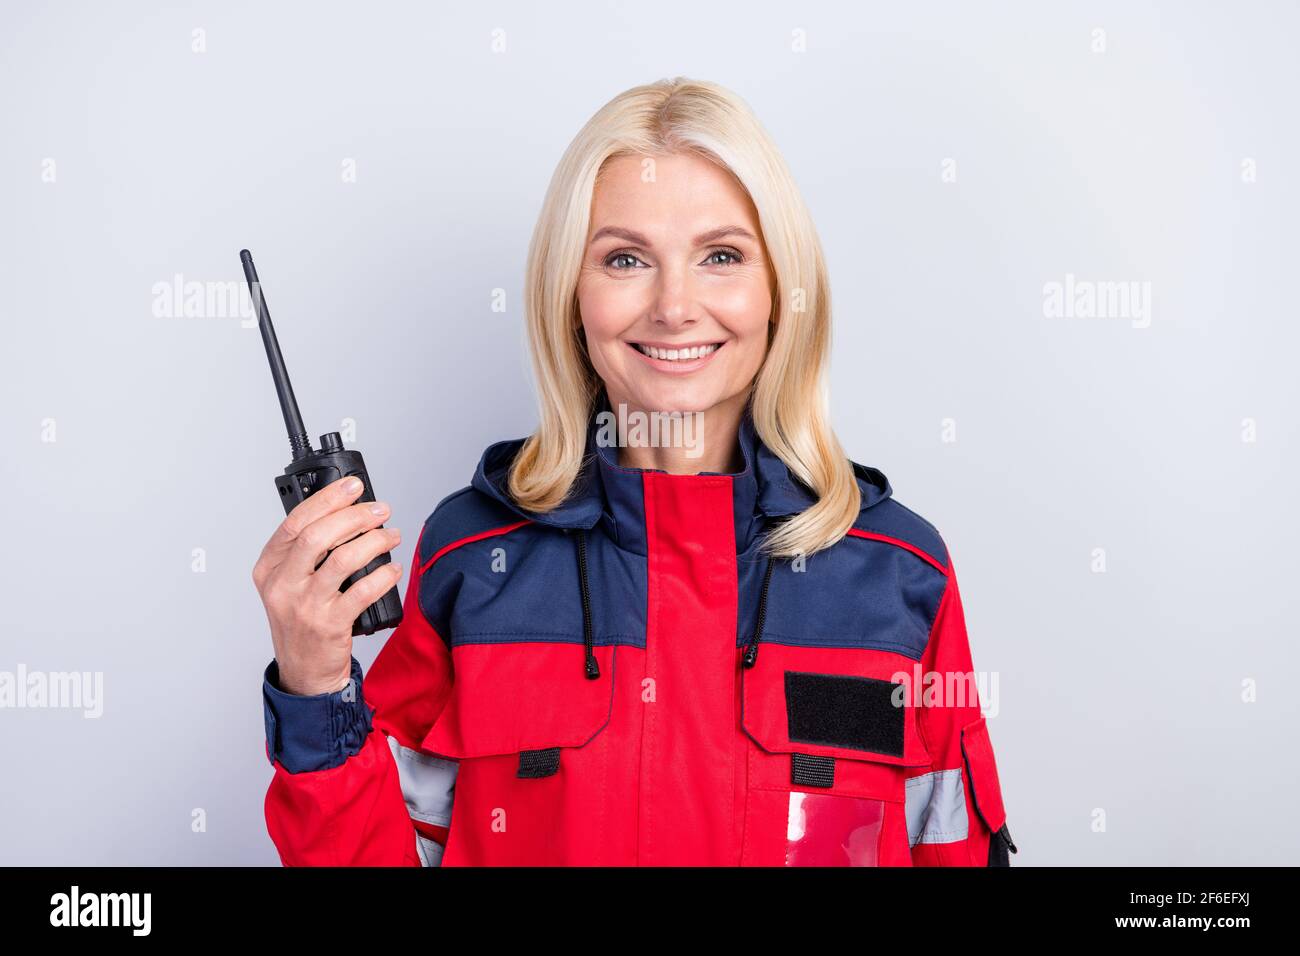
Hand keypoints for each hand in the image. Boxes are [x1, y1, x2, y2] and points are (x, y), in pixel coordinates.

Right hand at [252, 475, 401, 695]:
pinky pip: (362, 591)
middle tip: (379, 510)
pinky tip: (393, 569)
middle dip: (354, 515)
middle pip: (317, 536)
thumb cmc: (302, 622)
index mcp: (269, 568)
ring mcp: (304, 606)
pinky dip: (383, 576)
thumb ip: (307, 552)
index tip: (352, 486)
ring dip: (374, 541)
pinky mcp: (328, 625)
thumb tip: (349, 513)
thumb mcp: (290, 584)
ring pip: (342, 560)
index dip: (327, 499)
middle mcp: (282, 585)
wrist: (304, 673)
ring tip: (391, 536)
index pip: (294, 522)